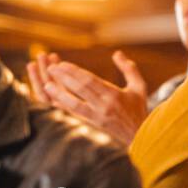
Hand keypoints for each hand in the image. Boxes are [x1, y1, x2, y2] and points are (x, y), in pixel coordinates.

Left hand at [32, 52, 148, 146]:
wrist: (140, 134)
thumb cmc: (138, 108)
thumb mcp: (139, 87)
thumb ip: (129, 69)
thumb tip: (117, 53)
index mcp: (114, 95)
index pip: (91, 82)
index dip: (75, 72)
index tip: (62, 64)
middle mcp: (104, 106)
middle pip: (80, 90)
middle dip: (64, 78)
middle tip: (51, 68)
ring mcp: (97, 116)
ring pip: (74, 104)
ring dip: (59, 94)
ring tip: (47, 84)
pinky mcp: (92, 124)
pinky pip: (75, 113)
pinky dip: (63, 106)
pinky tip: (53, 98)